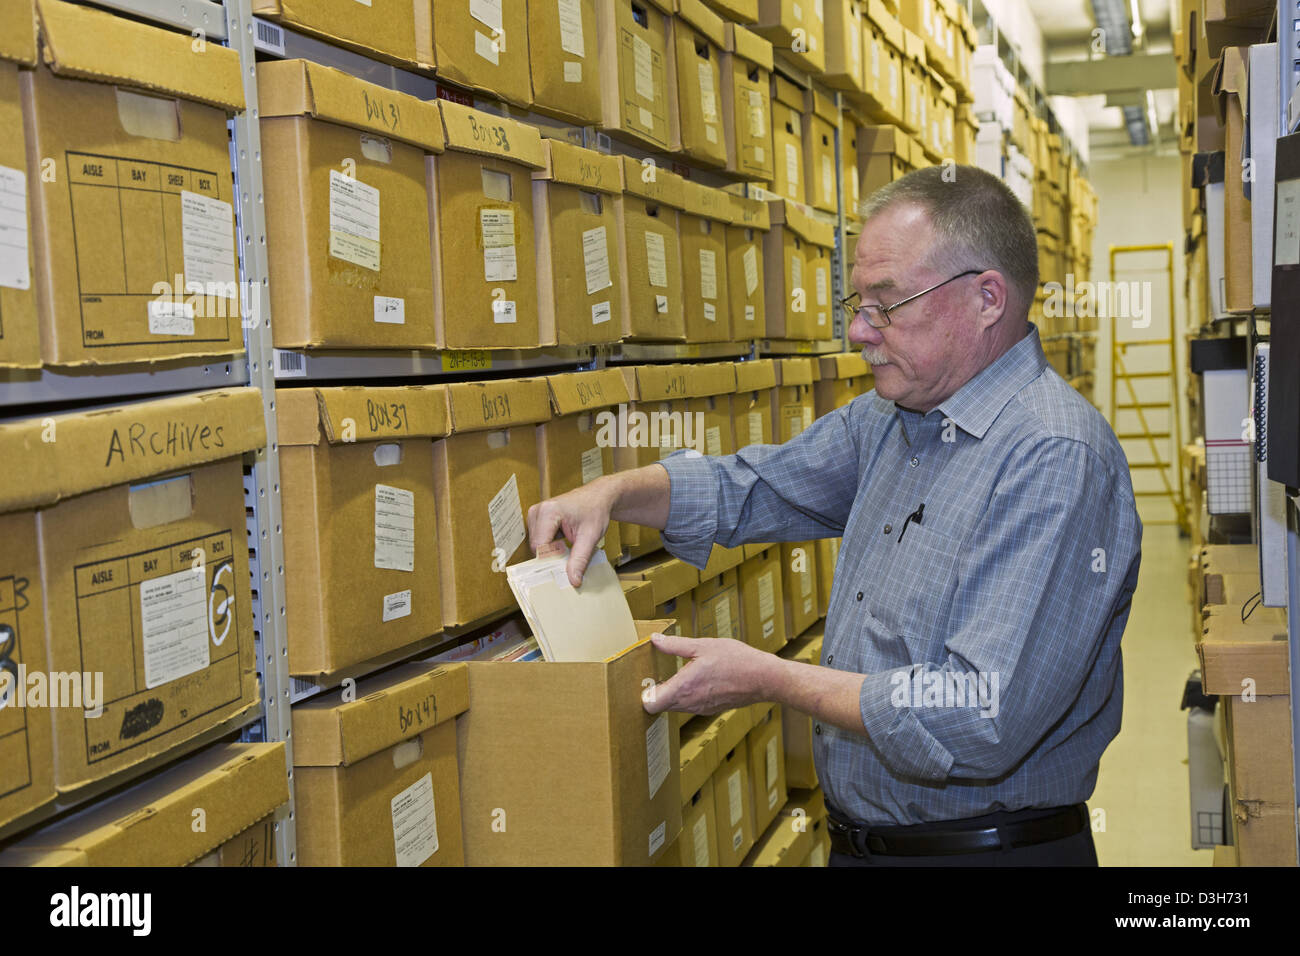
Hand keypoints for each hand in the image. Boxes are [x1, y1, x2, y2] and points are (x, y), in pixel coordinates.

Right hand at [527, 478, 616, 586]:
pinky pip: (539, 539)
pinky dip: (551, 544)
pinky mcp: (537, 518)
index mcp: (548, 512)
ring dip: (552, 549)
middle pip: (536, 547)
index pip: (540, 547)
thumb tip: (573, 581)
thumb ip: (580, 560)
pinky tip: (564, 540)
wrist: (599, 496)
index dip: (552, 559)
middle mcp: (537, 511)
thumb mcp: (590, 537)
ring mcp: (535, 513)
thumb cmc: (595, 511)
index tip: (566, 566)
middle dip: (552, 555)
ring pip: (537, 545)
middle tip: (571, 552)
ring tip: (568, 543)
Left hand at [641, 633, 779, 715]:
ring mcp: (700, 708)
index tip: (646, 678)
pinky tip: (698, 679)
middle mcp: (689, 703)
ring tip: (678, 673)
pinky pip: (690, 706)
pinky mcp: (710, 709)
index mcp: (683, 687)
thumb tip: (654, 639)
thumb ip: (675, 645)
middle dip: (656, 691)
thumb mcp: (703, 645)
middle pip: (660, 706)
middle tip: (659, 672)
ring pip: (675, 706)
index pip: (650, 704)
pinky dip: (687, 696)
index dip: (644, 693)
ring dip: (672, 693)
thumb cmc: (736, 660)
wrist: (764, 678)